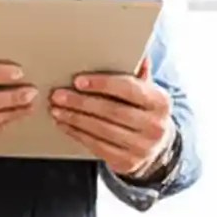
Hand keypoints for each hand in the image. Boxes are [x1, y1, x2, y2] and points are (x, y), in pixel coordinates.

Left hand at [48, 56, 174, 177]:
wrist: (156, 148)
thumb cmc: (143, 111)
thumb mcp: (146, 92)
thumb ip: (138, 74)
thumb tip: (138, 53)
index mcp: (160, 102)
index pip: (129, 89)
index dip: (102, 84)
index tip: (78, 81)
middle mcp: (155, 126)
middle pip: (112, 111)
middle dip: (81, 102)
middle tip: (58, 95)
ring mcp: (143, 147)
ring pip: (102, 130)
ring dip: (74, 118)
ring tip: (56, 109)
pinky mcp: (128, 162)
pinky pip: (97, 146)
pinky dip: (77, 134)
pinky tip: (64, 124)